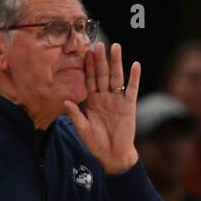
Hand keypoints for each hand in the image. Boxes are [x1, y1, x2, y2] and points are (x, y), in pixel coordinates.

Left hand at [64, 42, 139, 174]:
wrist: (112, 155)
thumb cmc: (96, 144)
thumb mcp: (83, 130)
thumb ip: (75, 116)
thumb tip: (65, 102)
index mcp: (91, 101)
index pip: (88, 80)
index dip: (87, 67)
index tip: (84, 52)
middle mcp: (104, 97)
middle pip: (102, 74)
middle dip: (100, 60)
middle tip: (98, 44)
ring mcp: (117, 100)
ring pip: (116, 77)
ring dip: (116, 62)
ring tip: (116, 47)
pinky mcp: (129, 106)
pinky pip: (132, 89)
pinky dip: (134, 78)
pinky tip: (135, 65)